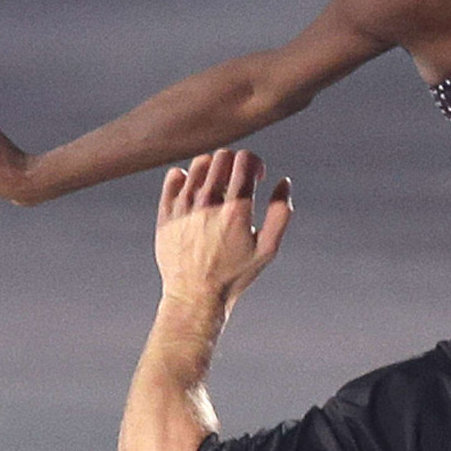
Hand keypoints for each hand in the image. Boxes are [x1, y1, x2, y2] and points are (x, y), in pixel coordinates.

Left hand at [154, 149, 293, 310]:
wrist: (195, 295)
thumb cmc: (235, 274)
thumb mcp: (268, 249)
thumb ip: (281, 212)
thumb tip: (284, 182)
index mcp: (236, 209)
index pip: (245, 159)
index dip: (255, 163)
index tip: (256, 178)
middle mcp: (208, 202)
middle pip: (223, 155)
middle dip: (236, 162)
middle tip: (238, 181)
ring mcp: (184, 206)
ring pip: (199, 163)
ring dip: (213, 169)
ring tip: (217, 187)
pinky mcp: (166, 212)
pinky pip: (174, 177)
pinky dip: (186, 177)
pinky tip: (195, 192)